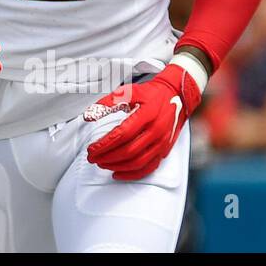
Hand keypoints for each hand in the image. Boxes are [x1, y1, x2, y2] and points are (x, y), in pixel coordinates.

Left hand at [83, 63, 202, 180]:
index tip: (91, 149)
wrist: (177, 96)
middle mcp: (156, 131)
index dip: (105, 144)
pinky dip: (132, 174)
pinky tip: (117, 173)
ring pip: (137, 162)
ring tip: (101, 164)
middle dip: (107, 157)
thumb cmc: (151, 94)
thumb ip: (107, 103)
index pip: (122, 134)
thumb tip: (88, 116)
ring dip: (117, 166)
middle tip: (92, 158)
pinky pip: (148, 168)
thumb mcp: (129, 91)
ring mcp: (161, 143)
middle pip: (128, 151)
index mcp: (147, 114)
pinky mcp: (164, 150)